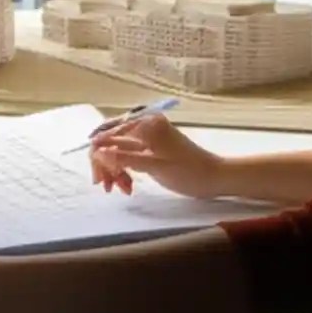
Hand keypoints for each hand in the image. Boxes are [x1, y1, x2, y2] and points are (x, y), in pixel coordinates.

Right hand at [89, 114, 225, 198]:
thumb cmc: (187, 171)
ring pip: (117, 150)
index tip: (100, 182)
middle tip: (109, 188)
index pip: (107, 136)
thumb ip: (123, 158)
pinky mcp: (151, 146)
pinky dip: (125, 169)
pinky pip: (128, 155)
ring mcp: (147, 135)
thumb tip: (96, 152)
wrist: (215, 177)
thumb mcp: (153, 166)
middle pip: (109, 142)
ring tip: (123, 189)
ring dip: (115, 170)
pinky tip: (129, 185)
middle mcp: (143, 124)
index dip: (98, 158)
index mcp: (144, 123)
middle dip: (106, 165)